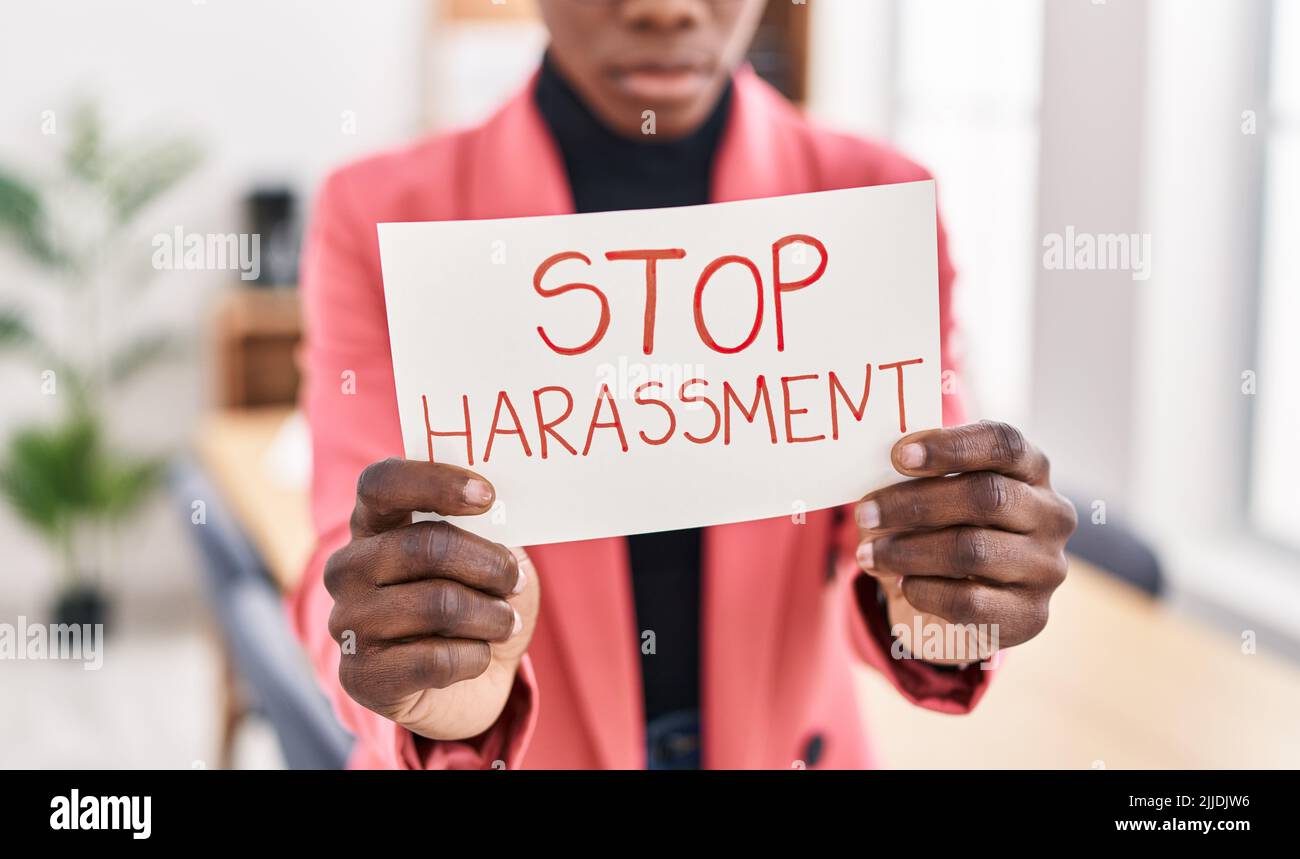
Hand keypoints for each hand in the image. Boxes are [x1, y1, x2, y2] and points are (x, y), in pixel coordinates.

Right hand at [323, 458, 538, 740]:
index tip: (488, 495)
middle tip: (515, 579)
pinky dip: (475, 657)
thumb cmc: (477, 605)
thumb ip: (487, 533)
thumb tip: (501, 522)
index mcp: (373, 525)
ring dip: (491, 615)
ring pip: (437, 604)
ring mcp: (346, 623)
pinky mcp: (359, 677)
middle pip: (424, 545)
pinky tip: (477, 656)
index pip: (382, 483)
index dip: (434, 482)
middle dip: (489, 564)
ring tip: (505, 622)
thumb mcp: (489, 559)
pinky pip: (435, 660)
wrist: (467, 686)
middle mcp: (347, 569)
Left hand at [855, 421, 1075, 664]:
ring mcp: (1047, 567)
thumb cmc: (943, 527)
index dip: (951, 446)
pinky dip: (925, 591)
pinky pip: (969, 601)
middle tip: (866, 513)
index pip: (1003, 443)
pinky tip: (902, 584)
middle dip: (915, 503)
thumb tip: (872, 470)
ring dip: (908, 551)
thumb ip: (916, 476)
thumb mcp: (935, 492)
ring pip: (972, 549)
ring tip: (868, 554)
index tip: (898, 455)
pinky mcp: (1030, 615)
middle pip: (985, 495)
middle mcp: (1051, 515)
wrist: (963, 601)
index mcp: (1031, 469)